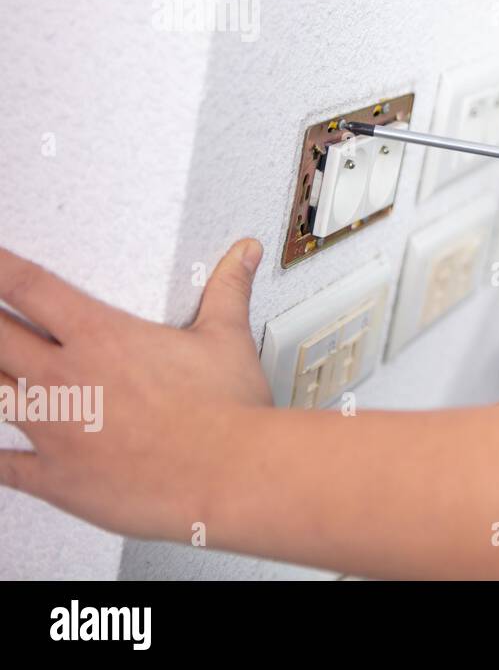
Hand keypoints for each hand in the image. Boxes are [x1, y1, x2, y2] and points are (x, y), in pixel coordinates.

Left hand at [0, 239, 270, 540]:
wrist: (229, 474)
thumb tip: (241, 255)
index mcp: (102, 337)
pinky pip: (3, 466)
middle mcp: (66, 378)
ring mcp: (54, 429)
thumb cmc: (228, 413)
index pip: (30, 287)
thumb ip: (226, 291)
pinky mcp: (56, 477)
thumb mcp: (227, 338)